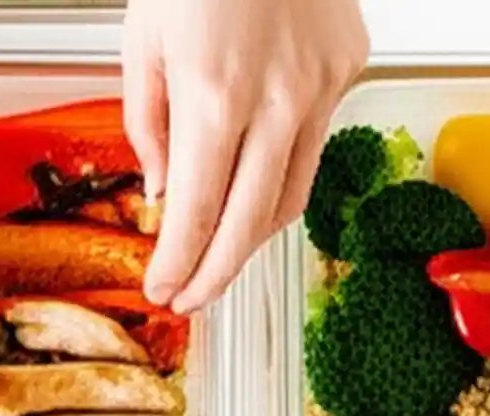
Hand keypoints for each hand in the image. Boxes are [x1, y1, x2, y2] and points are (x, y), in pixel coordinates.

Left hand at [122, 0, 368, 312]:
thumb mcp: (141, 44)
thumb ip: (147, 126)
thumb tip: (162, 191)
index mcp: (214, 97)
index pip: (195, 213)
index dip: (179, 264)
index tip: (164, 291)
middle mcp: (277, 101)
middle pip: (250, 224)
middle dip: (217, 274)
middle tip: (192, 298)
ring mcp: (322, 87)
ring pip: (293, 195)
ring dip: (253, 239)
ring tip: (221, 258)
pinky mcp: (348, 70)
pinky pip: (315, 146)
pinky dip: (282, 178)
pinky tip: (254, 191)